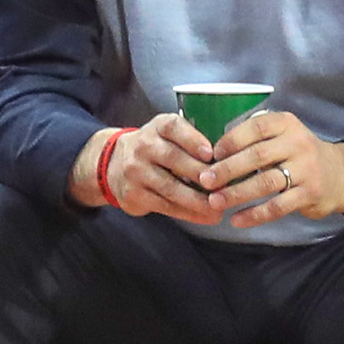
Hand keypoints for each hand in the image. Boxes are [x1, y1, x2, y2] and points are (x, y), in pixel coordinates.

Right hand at [69, 114, 228, 224]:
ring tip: (219, 207)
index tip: (211, 153)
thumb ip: (193, 142)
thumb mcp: (168, 135)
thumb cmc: (155, 149)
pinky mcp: (134, 194)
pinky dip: (188, 213)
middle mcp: (144, 145)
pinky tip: (205, 217)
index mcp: (158, 126)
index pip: (174, 127)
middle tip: (226, 186)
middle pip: (174, 159)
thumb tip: (231, 159)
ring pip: (170, 187)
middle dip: (202, 174)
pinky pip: (165, 205)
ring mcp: (136, 171)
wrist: (112, 164)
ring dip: (198, 200)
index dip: (193, 140)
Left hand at [202, 109, 343, 227]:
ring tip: (215, 202)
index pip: (257, 127)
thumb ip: (256, 139)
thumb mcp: (284, 135)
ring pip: (266, 182)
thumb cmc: (299, 154)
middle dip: (228, 169)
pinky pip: (278, 206)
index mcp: (287, 124)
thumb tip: (211, 152)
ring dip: (237, 193)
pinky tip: (237, 220)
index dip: (232, 140)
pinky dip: (255, 215)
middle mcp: (298, 143)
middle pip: (258, 156)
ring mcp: (306, 170)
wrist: (340, 174)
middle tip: (205, 180)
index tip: (212, 154)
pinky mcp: (310, 194)